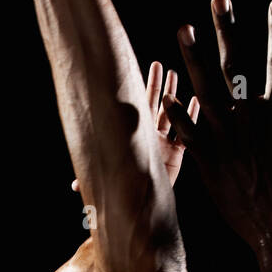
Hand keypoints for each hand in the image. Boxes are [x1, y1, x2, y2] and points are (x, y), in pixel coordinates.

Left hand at [71, 62, 196, 195]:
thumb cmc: (125, 193)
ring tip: (177, 74)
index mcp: (133, 138)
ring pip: (171, 114)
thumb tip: (74, 185)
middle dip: (156, 85)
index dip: (136, 91)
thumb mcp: (110, 183)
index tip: (133, 74)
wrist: (145, 206)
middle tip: (158, 65)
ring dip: (174, 96)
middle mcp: (148, 137)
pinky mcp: (178, 154)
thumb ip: (94, 179)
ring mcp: (164, 143)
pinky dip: (192, 116)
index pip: (134, 110)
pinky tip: (198, 100)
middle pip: (153, 106)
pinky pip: (187, 132)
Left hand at [164, 0, 271, 252]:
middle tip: (217, 0)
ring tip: (181, 30)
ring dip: (192, 58)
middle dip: (227, 29)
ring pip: (205, 90)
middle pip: (235, 65)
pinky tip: (162, 94)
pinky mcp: (209, 164)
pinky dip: (175, 114)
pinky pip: (187, 133)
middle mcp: (253, 120)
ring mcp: (228, 141)